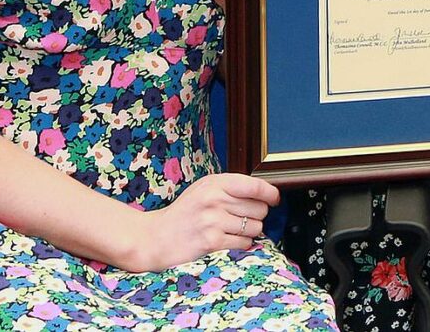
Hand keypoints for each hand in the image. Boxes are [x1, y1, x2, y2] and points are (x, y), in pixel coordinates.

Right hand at [120, 172, 279, 271]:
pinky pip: (244, 243)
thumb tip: (265, 193)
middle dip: (257, 215)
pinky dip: (241, 245)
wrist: (155, 238)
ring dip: (250, 232)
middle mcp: (215, 199)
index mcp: (215, 183)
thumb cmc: (183, 213)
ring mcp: (213, 221)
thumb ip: (231, 188)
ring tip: (232, 230)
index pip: (256, 186)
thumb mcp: (204, 190)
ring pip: (255, 227)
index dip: (271, 194)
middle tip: (242, 218)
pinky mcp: (212, 241)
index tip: (274, 199)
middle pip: (260, 208)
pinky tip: (228, 241)